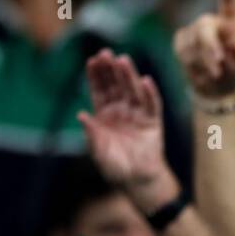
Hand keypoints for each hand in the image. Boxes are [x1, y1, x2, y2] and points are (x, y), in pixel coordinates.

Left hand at [78, 49, 178, 212]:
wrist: (137, 181)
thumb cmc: (116, 168)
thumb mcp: (98, 152)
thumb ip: (91, 134)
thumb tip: (81, 115)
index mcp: (105, 116)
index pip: (99, 91)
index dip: (95, 76)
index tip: (91, 61)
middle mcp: (121, 111)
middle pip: (115, 86)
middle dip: (110, 70)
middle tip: (106, 53)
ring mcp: (137, 115)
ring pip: (132, 91)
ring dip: (128, 76)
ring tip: (123, 61)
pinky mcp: (153, 123)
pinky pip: (152, 106)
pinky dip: (150, 93)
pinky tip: (145, 81)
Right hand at [174, 0, 234, 98]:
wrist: (215, 88)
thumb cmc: (234, 72)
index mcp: (230, 23)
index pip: (228, 3)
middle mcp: (211, 23)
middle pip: (203, 25)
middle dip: (209, 45)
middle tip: (218, 64)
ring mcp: (194, 31)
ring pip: (193, 44)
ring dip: (205, 63)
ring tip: (216, 73)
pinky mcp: (181, 40)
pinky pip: (184, 52)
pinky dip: (195, 66)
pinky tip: (201, 71)